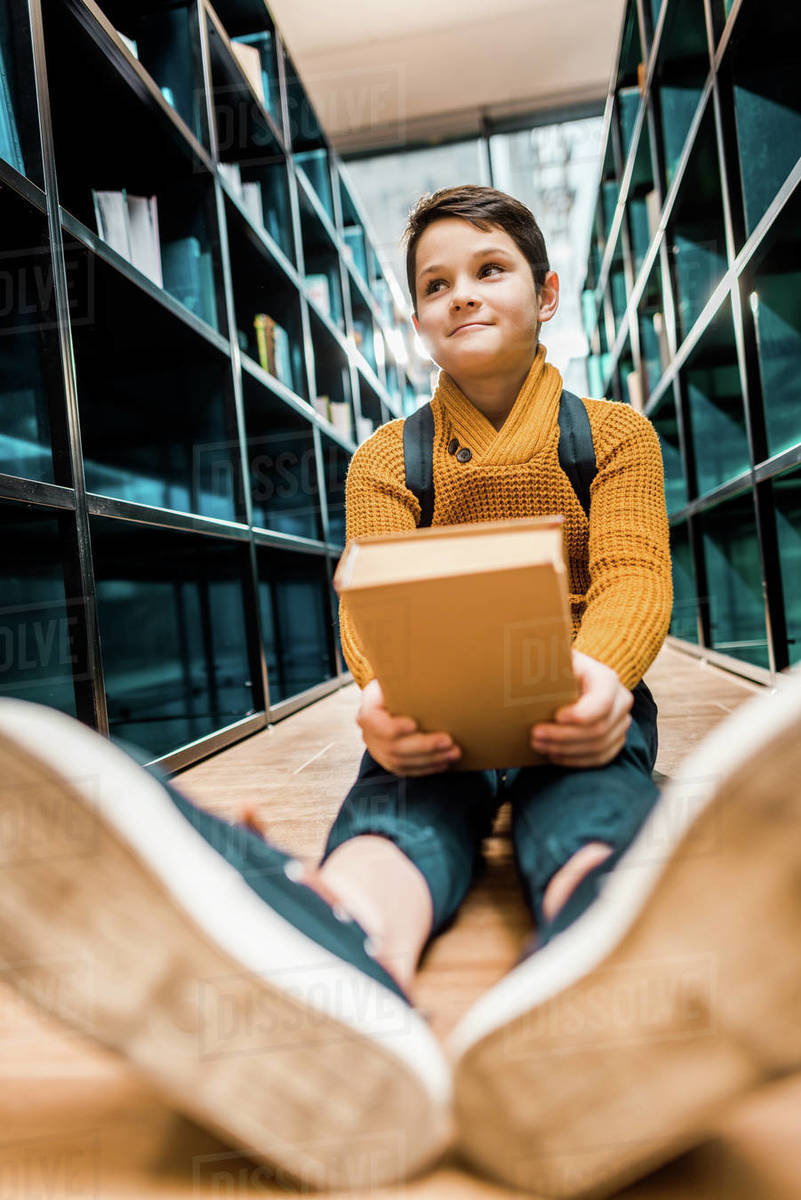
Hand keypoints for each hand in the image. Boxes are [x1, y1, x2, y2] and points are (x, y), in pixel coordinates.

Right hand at [356, 678, 461, 776]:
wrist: (393, 699)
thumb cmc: (400, 685)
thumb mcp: (398, 678)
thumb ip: (407, 677)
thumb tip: (435, 664)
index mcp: (368, 709)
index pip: (373, 721)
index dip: (393, 726)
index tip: (415, 724)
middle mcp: (369, 733)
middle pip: (393, 746)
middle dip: (424, 745)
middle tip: (449, 740)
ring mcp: (378, 750)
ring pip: (401, 761)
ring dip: (430, 759)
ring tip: (454, 752)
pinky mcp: (389, 761)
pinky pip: (406, 770)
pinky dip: (426, 768)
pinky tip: (444, 763)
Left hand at [530, 649, 632, 767]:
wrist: (576, 679)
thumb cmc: (561, 669)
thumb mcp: (557, 661)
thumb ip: (549, 665)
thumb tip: (529, 670)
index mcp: (607, 679)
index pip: (602, 702)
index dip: (580, 714)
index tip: (555, 717)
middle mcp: (621, 701)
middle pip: (598, 728)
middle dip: (563, 736)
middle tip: (535, 736)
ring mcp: (621, 722)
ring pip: (598, 747)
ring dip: (565, 750)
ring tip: (538, 745)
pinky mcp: (616, 739)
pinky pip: (600, 758)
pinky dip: (574, 760)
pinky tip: (553, 755)